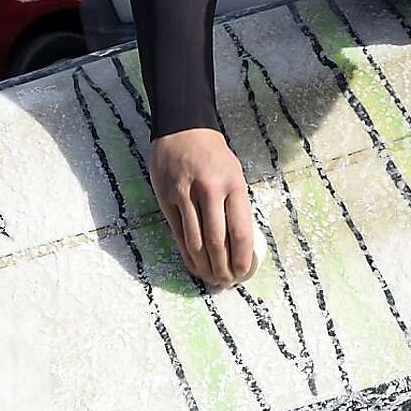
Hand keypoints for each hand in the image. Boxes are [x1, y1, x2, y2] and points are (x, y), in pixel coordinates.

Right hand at [148, 127, 256, 288]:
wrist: (182, 128)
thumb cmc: (213, 155)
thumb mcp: (234, 173)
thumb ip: (236, 205)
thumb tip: (240, 243)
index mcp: (233, 184)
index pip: (240, 232)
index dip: (242, 259)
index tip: (244, 273)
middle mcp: (210, 190)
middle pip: (217, 242)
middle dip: (223, 268)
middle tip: (226, 283)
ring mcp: (184, 194)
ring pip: (195, 242)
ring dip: (204, 267)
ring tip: (211, 279)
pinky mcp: (166, 197)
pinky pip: (177, 233)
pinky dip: (186, 254)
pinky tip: (193, 265)